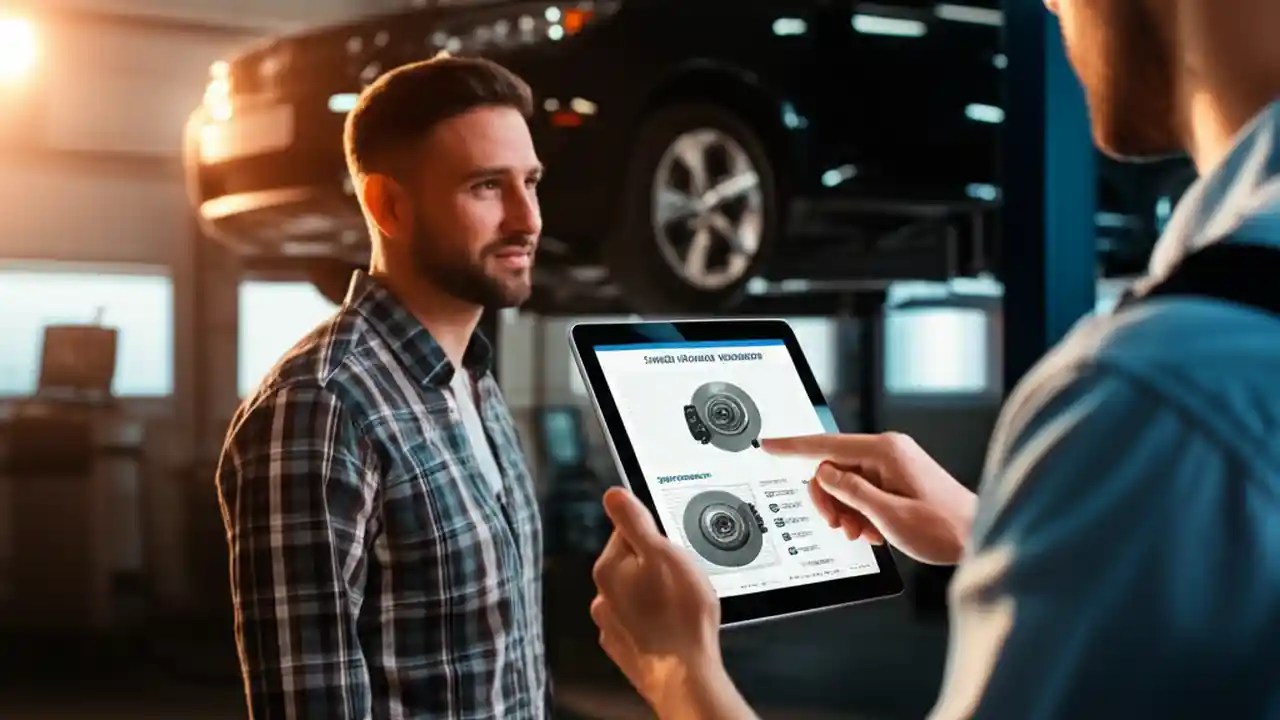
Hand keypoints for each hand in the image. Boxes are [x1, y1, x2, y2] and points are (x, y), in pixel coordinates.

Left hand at [590, 488, 752, 718]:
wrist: (684, 676)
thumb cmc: (680, 614)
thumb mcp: (664, 554)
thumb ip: (636, 522)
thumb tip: (612, 495)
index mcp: (608, 568)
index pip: (627, 532)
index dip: (655, 536)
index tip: (674, 549)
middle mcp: (602, 595)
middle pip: (632, 563)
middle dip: (656, 566)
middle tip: (683, 578)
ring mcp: (612, 624)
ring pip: (636, 594)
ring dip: (655, 594)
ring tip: (681, 606)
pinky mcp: (625, 647)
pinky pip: (640, 622)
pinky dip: (654, 621)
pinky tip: (673, 626)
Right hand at [763, 432, 976, 564]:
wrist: (978, 537)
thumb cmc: (945, 528)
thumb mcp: (888, 515)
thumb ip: (851, 491)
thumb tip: (823, 473)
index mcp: (885, 451)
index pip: (827, 445)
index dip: (794, 447)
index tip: (769, 445)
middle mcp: (888, 452)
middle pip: (833, 468)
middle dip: (829, 499)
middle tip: (838, 525)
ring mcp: (893, 465)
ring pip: (846, 484)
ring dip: (846, 511)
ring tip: (863, 532)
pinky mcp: (897, 479)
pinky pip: (862, 492)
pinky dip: (860, 513)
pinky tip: (874, 531)